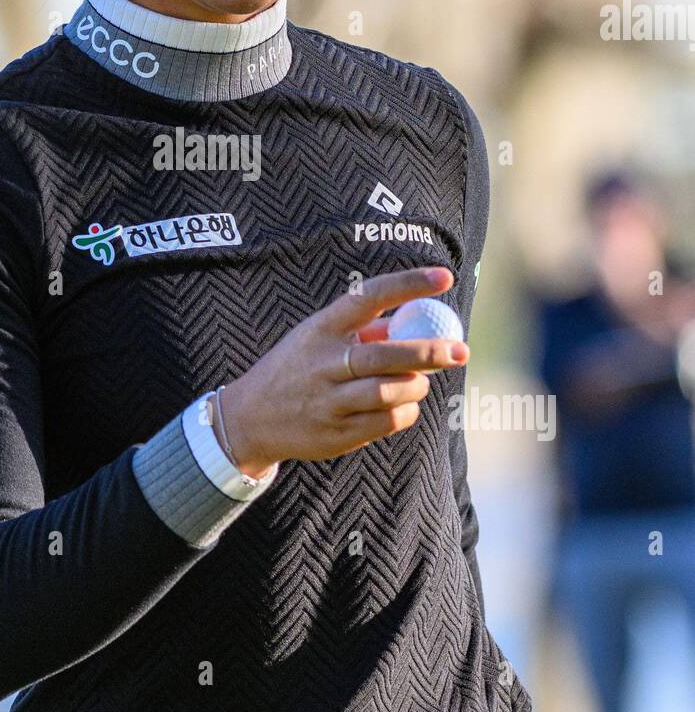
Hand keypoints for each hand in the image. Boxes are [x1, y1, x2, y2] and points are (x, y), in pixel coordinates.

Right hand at [219, 266, 468, 477]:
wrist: (250, 419)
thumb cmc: (297, 368)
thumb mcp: (318, 337)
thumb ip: (364, 329)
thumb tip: (418, 317)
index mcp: (321, 328)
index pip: (368, 297)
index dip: (408, 285)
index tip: (443, 277)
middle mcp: (323, 362)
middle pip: (384, 354)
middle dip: (428, 352)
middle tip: (461, 351)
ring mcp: (328, 401)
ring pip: (390, 392)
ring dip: (416, 387)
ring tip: (420, 383)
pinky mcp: (336, 434)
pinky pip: (387, 422)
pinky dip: (405, 412)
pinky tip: (403, 406)